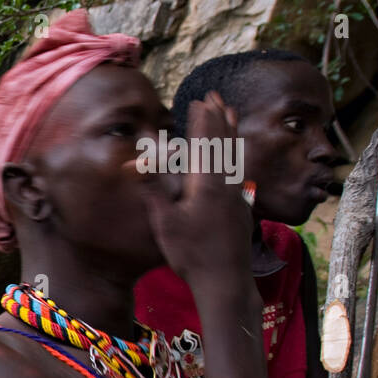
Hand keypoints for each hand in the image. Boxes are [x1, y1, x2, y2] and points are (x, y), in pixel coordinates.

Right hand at [141, 92, 253, 287]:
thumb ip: (154, 190)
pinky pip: (237, 168)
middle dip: (218, 117)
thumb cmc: (191, 254)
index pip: (205, 143)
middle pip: (224, 143)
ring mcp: (236, 195)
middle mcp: (226, 184)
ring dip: (230, 131)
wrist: (226, 281)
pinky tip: (234, 155)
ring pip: (234, 154)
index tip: (198, 101)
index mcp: (206, 184)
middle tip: (215, 96)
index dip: (201, 120)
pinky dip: (235, 152)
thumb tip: (137, 163)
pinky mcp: (240, 206)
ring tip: (230, 112)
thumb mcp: (165, 223)